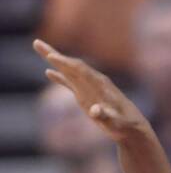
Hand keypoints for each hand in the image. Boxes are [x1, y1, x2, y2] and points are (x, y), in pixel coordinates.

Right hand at [33, 40, 148, 142]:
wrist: (132, 128)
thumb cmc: (125, 125)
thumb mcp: (116, 123)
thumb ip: (106, 116)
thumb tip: (95, 111)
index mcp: (101, 84)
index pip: (81, 69)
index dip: (66, 63)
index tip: (52, 57)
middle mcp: (93, 82)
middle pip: (71, 64)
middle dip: (54, 54)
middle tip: (36, 43)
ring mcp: (89, 88)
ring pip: (68, 71)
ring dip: (54, 61)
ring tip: (38, 48)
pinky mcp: (86, 96)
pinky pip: (70, 83)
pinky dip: (60, 78)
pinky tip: (48, 72)